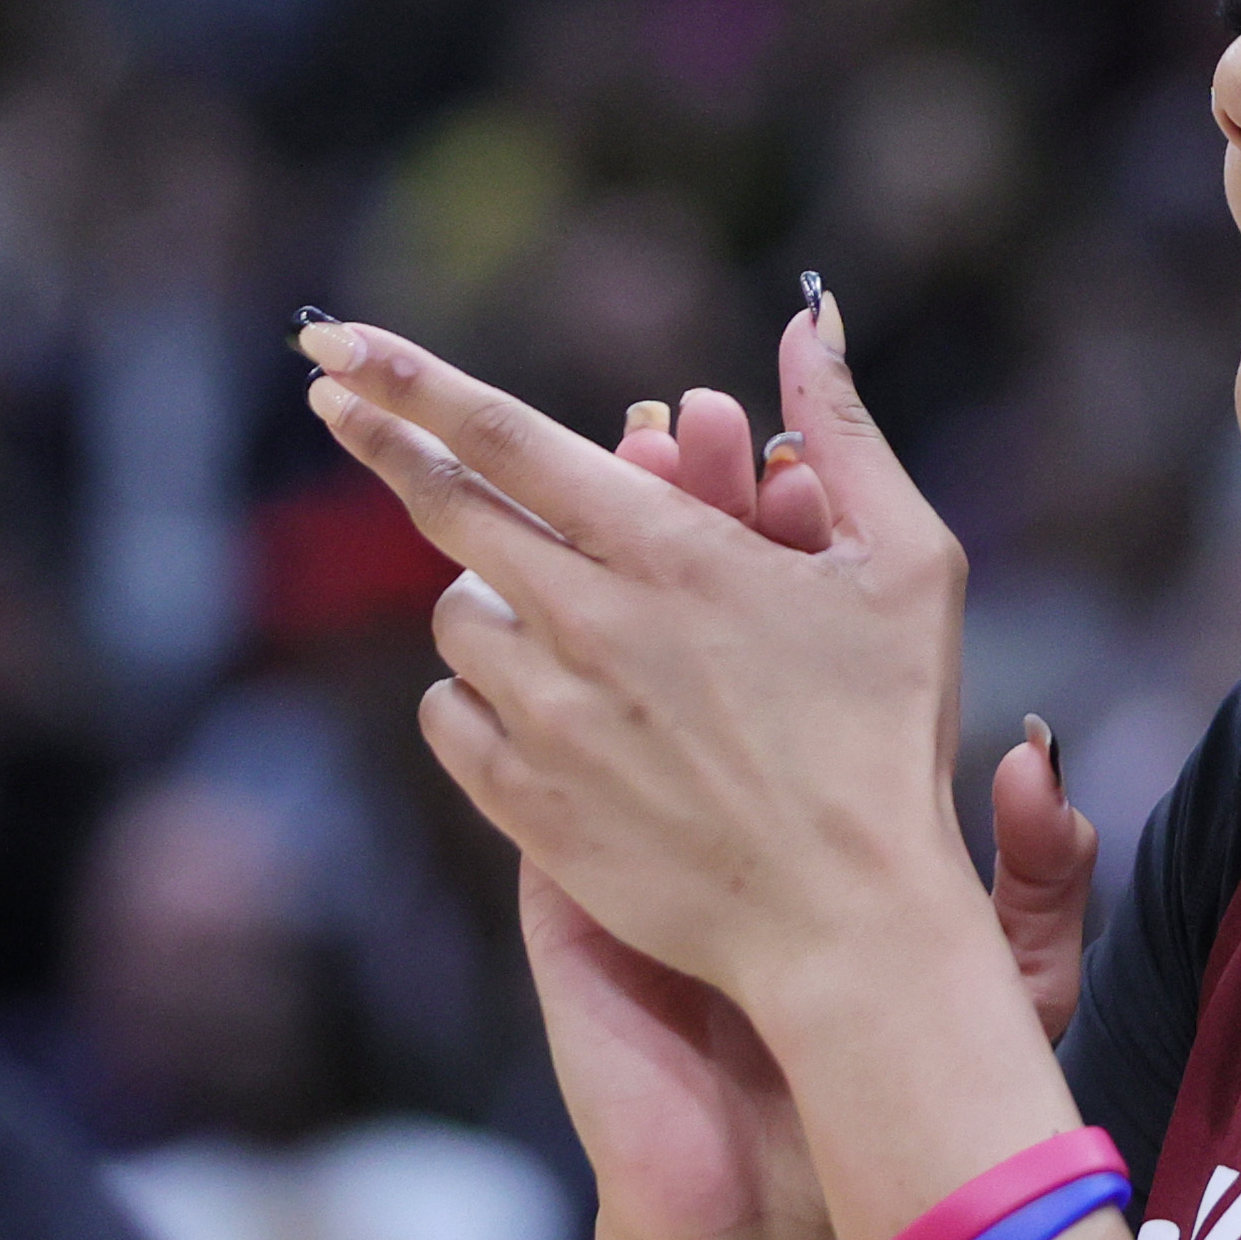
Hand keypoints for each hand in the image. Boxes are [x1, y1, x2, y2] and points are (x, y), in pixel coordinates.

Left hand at [302, 300, 1013, 1028]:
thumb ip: (846, 433)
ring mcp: (549, 719)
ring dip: (487, 596)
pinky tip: (544, 704)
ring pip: (455, 619)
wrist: (849, 920)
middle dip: (382, 444)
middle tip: (340, 408)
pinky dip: (478, 696)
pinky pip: (448, 716)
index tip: (330, 343)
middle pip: (445, 513)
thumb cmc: (891, 735)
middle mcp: (590, 626)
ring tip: (553, 615)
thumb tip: (804, 319)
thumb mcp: (910, 565)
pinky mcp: (526, 801)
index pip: (504, 439)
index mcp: (671, 556)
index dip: (407, 379)